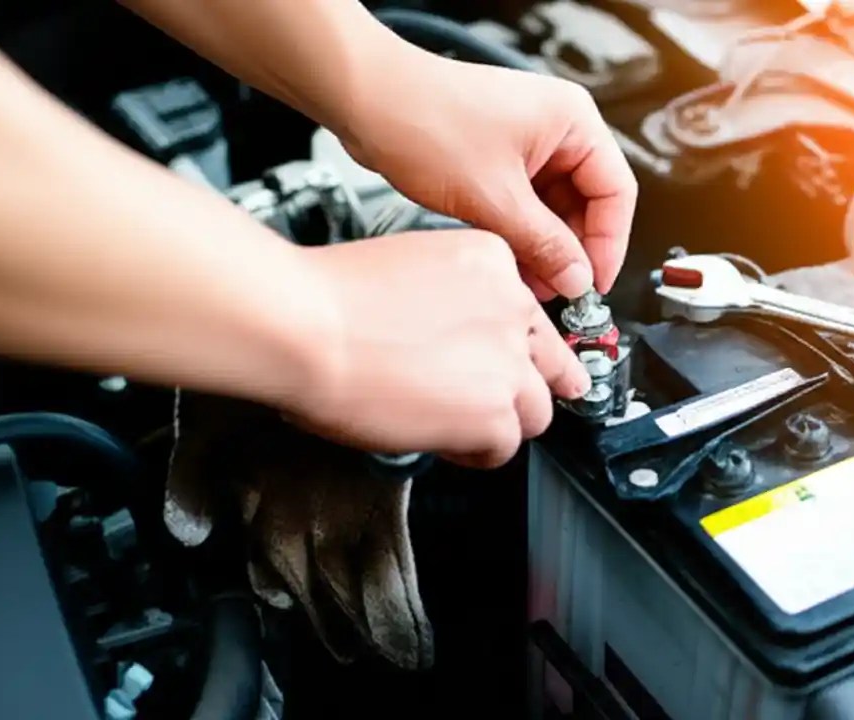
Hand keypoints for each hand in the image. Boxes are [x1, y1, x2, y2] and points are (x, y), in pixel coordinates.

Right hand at [285, 229, 590, 467]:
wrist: (308, 326)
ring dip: (504, 423)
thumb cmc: (329, 298)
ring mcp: (508, 362)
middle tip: (532, 399)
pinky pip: (504, 447)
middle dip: (534, 382)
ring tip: (464, 430)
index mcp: (490, 260)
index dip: (510, 340)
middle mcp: (511, 306)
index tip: (505, 355)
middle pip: (546, 358)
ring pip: (535, 409)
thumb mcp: (407, 267)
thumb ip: (444, 300)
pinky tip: (445, 444)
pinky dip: (475, 452)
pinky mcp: (495, 412)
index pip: (525, 310)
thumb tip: (443, 338)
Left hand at [337, 44, 637, 299]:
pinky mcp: (499, 158)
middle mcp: (557, 128)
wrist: (366, 102)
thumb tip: (576, 278)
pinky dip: (520, 234)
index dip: (608, 244)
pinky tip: (509, 260)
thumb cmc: (425, 120)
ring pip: (554, 208)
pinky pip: (525, 204)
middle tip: (559, 289)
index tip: (593, 283)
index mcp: (573, 122)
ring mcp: (527, 143)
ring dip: (544, 247)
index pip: (616, 192)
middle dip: (571, 250)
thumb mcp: (495, 198)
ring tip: (530, 281)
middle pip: (587, 203)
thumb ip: (544, 244)